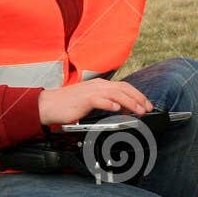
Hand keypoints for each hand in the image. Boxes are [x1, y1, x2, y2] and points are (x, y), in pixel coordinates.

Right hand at [38, 78, 153, 126]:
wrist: (49, 105)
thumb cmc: (67, 104)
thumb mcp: (89, 101)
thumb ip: (104, 102)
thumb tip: (119, 107)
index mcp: (100, 85)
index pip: (124, 86)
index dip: (137, 94)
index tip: (146, 104)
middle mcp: (98, 85)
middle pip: (123, 88)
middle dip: (138, 98)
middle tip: (148, 108)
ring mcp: (91, 91)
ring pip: (115, 93)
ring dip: (129, 102)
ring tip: (138, 111)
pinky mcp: (83, 99)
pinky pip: (99, 99)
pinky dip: (109, 103)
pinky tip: (116, 108)